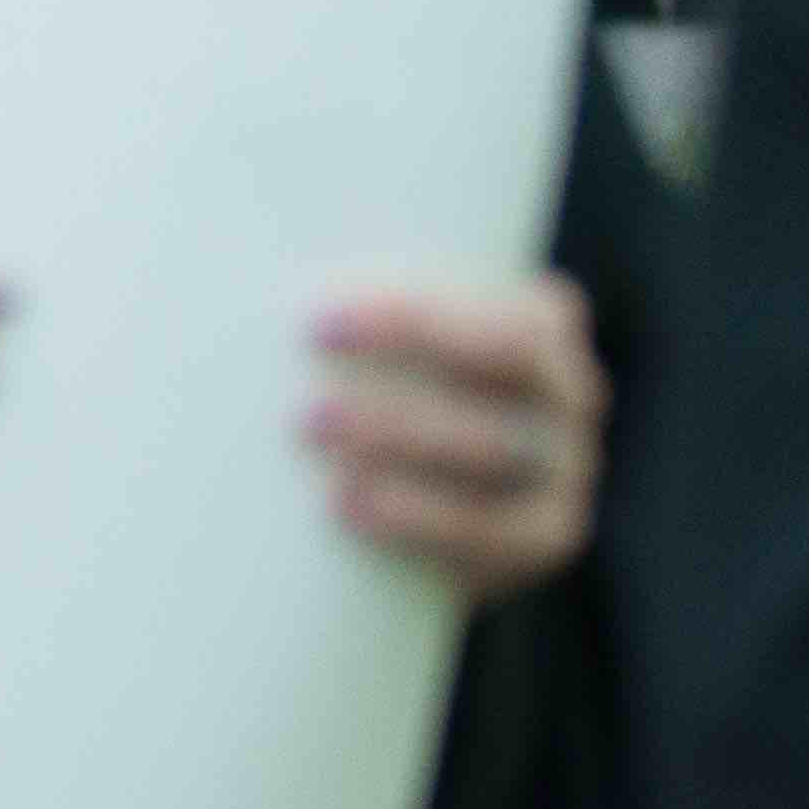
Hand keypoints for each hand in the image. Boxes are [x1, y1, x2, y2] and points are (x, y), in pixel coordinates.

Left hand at [307, 274, 603, 600]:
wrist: (425, 507)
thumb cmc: (388, 378)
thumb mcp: (382, 335)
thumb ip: (350, 302)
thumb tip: (239, 272)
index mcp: (541, 323)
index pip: (496, 318)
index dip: (414, 321)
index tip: (317, 323)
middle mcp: (569, 394)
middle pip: (497, 390)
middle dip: (400, 395)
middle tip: (302, 415)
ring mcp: (566, 469)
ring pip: (492, 457)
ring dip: (399, 454)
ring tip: (317, 458)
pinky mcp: (545, 537)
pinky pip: (493, 533)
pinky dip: (420, 521)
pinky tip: (348, 506)